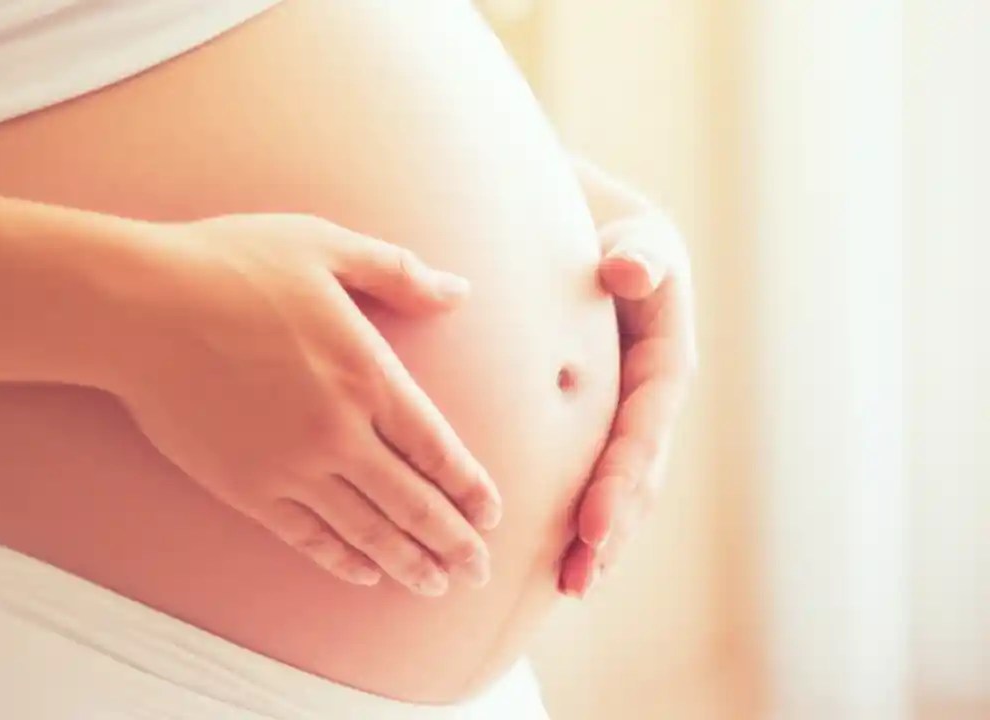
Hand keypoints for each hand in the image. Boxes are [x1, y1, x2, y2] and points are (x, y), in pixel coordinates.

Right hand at [110, 214, 500, 595]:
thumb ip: (397, 272)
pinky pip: (306, 536)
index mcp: (366, 373)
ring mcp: (290, 465)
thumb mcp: (324, 245)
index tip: (490, 514)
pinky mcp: (245, 486)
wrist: (139, 307)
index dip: (469, 487)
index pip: (437, 448)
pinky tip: (364, 573)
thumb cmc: (229, 265)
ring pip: (365, 530)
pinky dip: (340, 559)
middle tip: (478, 572)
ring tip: (436, 586)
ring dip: (407, 563)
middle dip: (452, 542)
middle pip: (412, 502)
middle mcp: (337, 431)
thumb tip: (458, 291)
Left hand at [558, 214, 696, 596]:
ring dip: (598, 541)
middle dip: (610, 532)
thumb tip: (628, 270)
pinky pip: (594, 478)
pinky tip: (555, 558)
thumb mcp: (639, 239)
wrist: (609, 239)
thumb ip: (640, 256)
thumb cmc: (621, 238)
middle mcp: (651, 404)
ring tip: (570, 586)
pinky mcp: (602, 426)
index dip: (619, 482)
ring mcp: (629, 420)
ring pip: (618, 491)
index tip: (590, 525)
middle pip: (635, 480)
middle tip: (576, 577)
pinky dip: (580, 519)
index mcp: (664, 367)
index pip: (642, 434)